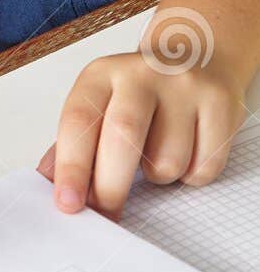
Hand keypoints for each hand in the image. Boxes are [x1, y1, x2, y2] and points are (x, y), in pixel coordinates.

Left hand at [37, 47, 246, 220]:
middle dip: (111, 187)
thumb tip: (51, 183)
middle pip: (123, 137)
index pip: (80, 120)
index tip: (68, 203)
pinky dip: (190, 176)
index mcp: (101, 74)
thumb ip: (75, 143)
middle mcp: (141, 74)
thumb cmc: (138, 94)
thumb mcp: (99, 105)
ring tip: (156, 156)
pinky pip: (203, 167)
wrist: (196, 58)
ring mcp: (184, 86)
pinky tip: (187, 151)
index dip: (72, 166)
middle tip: (107, 213)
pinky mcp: (220, 103)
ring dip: (158, 178)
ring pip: (167, 161)